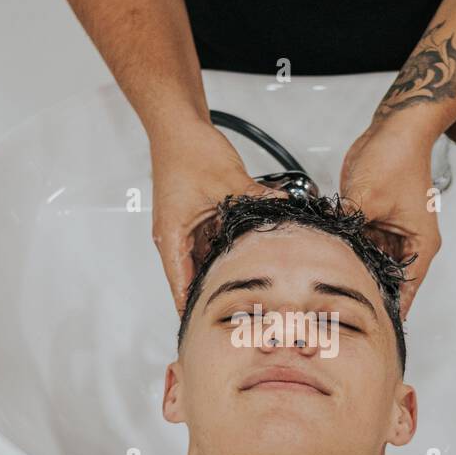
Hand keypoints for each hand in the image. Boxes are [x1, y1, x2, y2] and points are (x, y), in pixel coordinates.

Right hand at [150, 123, 288, 316]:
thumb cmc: (188, 151)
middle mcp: (174, 237)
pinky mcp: (195, 218)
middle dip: (212, 294)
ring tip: (244, 291)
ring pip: (203, 261)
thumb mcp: (228, 180)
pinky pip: (210, 243)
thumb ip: (256, 201)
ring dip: (221, 272)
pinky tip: (246, 256)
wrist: (177, 126)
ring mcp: (185, 228)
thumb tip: (283, 212)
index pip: (179, 284)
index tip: (205, 328)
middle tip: (237, 313)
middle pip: (191, 277)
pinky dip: (226, 251)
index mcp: (172, 235)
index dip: (192, 308)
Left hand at [338, 123, 440, 319]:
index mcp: (421, 243)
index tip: (373, 328)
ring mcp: (391, 231)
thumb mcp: (368, 198)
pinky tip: (330, 260)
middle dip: (367, 290)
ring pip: (371, 262)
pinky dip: (348, 250)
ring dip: (355, 269)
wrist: (395, 129)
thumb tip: (326, 247)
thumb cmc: (396, 158)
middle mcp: (409, 241)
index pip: (406, 289)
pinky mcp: (375, 219)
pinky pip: (361, 243)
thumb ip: (348, 227)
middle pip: (388, 278)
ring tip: (332, 289)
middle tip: (342, 310)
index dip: (390, 310)